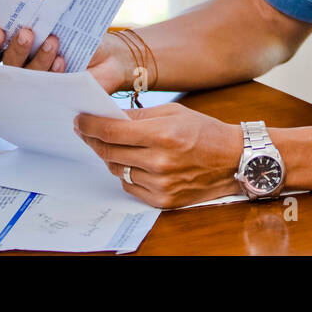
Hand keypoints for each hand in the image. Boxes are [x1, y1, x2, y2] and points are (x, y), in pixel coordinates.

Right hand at [0, 28, 132, 94]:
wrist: (111, 56)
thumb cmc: (82, 34)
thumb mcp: (64, 21)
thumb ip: (47, 17)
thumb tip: (35, 1)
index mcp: (18, 45)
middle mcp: (23, 65)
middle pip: (8, 61)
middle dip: (16, 46)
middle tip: (27, 33)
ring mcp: (37, 81)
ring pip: (26, 75)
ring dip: (38, 58)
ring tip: (53, 42)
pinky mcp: (54, 93)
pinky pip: (46, 87)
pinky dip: (52, 72)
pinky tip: (62, 62)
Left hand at [74, 103, 244, 207]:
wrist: (232, 159)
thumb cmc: (205, 131)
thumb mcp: (174, 112)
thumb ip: (139, 116)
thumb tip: (107, 117)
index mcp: (163, 134)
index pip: (112, 131)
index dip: (90, 125)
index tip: (79, 120)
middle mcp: (159, 161)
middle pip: (109, 151)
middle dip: (93, 139)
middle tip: (86, 131)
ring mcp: (160, 183)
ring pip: (116, 170)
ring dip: (111, 156)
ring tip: (115, 146)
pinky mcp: (162, 199)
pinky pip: (129, 186)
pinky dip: (127, 173)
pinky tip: (135, 162)